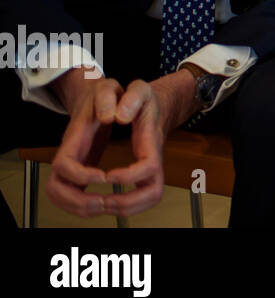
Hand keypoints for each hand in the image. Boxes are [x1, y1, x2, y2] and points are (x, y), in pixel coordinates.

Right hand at [45, 69, 119, 216]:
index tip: (104, 177)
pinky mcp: (81, 167)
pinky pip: (73, 194)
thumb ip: (109, 98)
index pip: (64, 164)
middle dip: (77, 201)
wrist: (96, 96)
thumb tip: (111, 115)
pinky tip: (107, 202)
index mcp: (75, 137)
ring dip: (80, 207)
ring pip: (60, 195)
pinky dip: (85, 204)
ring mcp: (73, 162)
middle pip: (55, 188)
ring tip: (107, 206)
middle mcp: (69, 153)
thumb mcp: (109, 89)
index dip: (80, 176)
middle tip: (104, 202)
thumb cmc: (103, 94)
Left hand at [102, 72, 197, 216]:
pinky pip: (136, 199)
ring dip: (121, 209)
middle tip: (102, 201)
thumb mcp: (138, 89)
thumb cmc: (144, 100)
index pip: (150, 166)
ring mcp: (147, 169)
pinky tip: (98, 201)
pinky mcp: (138, 175)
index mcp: (150, 140)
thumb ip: (130, 98)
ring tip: (96, 205)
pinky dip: (118, 207)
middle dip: (127, 203)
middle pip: (153, 193)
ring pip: (146, 200)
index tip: (108, 175)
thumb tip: (118, 116)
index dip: (129, 176)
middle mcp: (152, 159)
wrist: (154, 106)